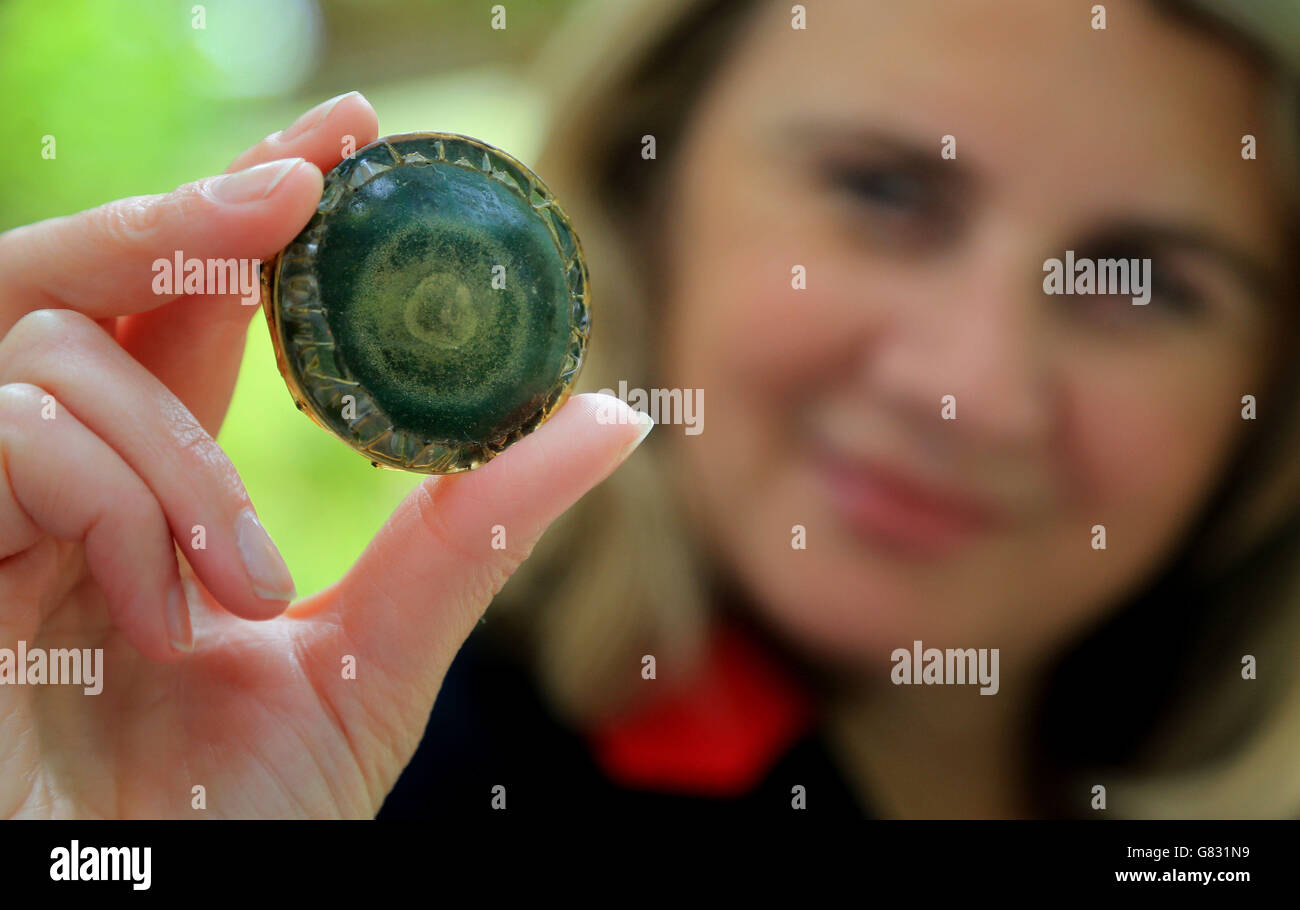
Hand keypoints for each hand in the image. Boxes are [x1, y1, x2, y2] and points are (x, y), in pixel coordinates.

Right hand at [0, 93, 649, 817]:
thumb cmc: (242, 819)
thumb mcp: (380, 660)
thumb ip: (472, 536)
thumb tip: (610, 416)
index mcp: (156, 492)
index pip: (185, 306)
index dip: (253, 206)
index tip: (349, 144)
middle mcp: (59, 482)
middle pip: (85, 274)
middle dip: (191, 209)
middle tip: (308, 180)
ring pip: (54, 349)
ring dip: (178, 450)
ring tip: (243, 589)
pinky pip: (7, 431)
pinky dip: (110, 499)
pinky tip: (158, 609)